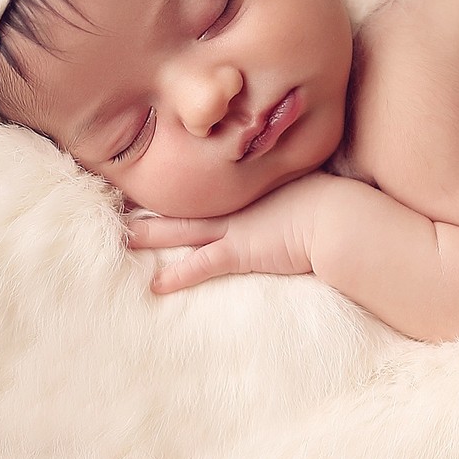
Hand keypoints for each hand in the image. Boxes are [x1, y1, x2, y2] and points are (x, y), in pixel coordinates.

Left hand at [123, 175, 330, 293]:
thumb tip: (292, 181)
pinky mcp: (239, 251)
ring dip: (150, 233)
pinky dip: (177, 276)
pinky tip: (155, 286)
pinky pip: (200, 265)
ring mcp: (234, 226)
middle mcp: (234, 202)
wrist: (337, 217)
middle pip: (183, 201)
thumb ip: (290, 183)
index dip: (180, 180)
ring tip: (124, 236)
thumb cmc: (331, 200)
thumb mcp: (305, 183)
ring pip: (180, 229)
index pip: (206, 180)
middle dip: (151, 202)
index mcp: (247, 184)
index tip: (157, 172)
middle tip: (121, 199)